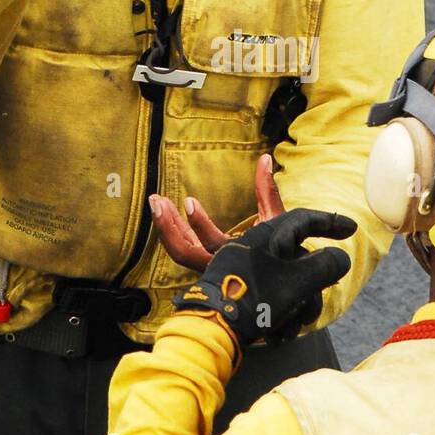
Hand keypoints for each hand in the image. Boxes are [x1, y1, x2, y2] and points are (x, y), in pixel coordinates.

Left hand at [150, 153, 284, 271]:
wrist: (277, 275)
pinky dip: (172, 231)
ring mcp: (207, 266)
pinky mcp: (201, 261)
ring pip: (180, 252)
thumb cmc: (278, 246)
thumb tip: (265, 158)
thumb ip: (267, 190)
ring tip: (157, 202)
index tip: (188, 201)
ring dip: (165, 227)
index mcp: (236, 256)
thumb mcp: (275, 218)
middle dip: (167, 227)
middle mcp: (218, 265)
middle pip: (184, 252)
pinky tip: (166, 213)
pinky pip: (182, 248)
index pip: (212, 242)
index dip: (199, 223)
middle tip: (157, 201)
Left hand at [172, 208, 356, 347]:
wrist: (211, 329)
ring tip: (291, 330)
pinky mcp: (238, 291)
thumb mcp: (298, 282)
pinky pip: (270, 296)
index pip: (304, 219)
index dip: (331, 222)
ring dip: (295, 308)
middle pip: (298, 260)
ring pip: (286, 282)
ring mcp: (245, 269)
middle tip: (311, 311)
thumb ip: (327, 266)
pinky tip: (277, 336)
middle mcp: (254, 248)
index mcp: (266, 236)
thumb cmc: (255, 299)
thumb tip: (342, 258)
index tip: (353, 229)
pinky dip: (278, 315)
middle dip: (311, 289)